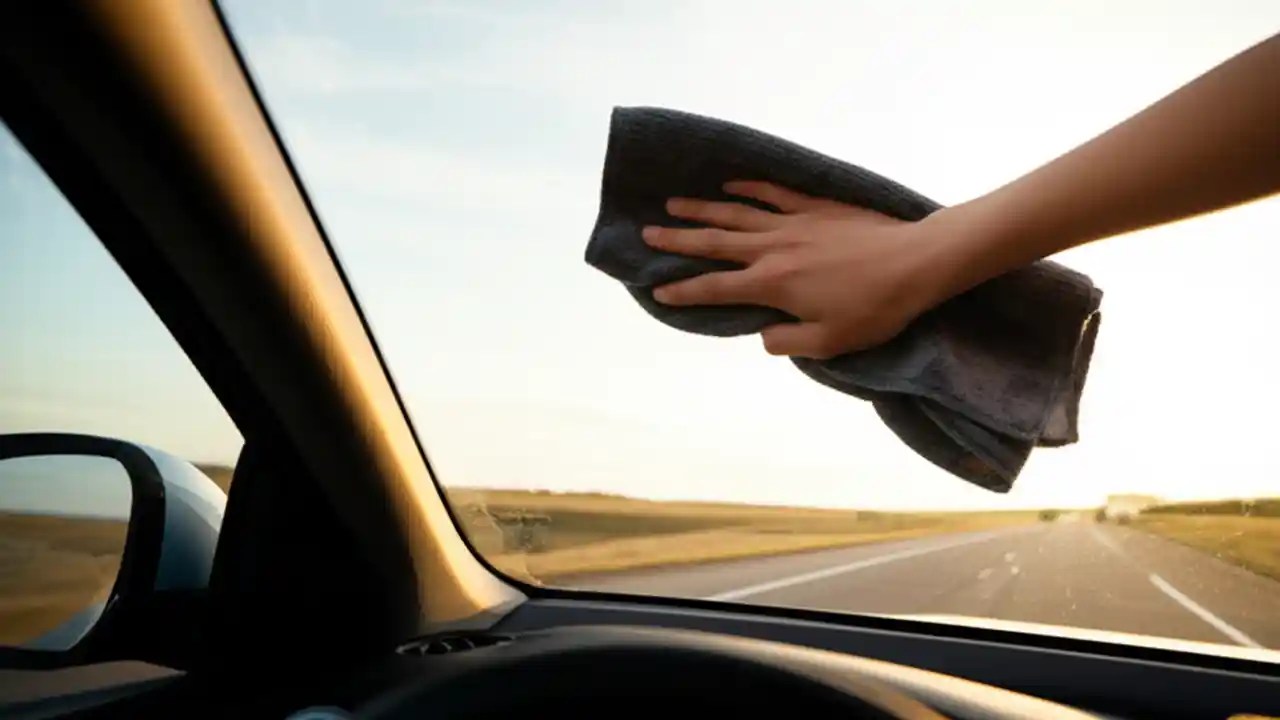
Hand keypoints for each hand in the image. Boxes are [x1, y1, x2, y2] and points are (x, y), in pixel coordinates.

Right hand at [644, 181, 957, 358]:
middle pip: (715, 243)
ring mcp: (793, 223)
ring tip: (673, 204)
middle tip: (647, 233)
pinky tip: (732, 183)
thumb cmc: (875, 309)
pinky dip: (750, 188)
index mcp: (772, 285)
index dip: (684, 292)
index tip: (658, 291)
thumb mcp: (829, 343)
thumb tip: (762, 336)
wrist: (915, 263)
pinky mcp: (816, 208)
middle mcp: (773, 249)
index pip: (716, 288)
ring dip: (702, 209)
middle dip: (678, 240)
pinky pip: (774, 193)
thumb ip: (787, 341)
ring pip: (736, 213)